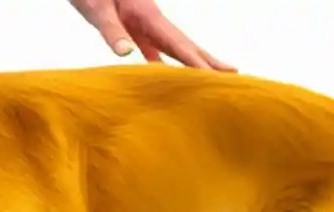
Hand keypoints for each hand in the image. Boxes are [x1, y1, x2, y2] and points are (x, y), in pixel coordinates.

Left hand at [69, 0, 234, 71]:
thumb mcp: (98, 10)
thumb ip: (111, 31)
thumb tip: (124, 53)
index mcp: (148, 17)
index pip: (178, 44)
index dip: (197, 62)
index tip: (217, 77)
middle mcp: (154, 22)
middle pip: (187, 45)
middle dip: (210, 61)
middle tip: (235, 75)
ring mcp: (147, 27)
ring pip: (177, 48)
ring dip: (195, 63)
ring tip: (216, 77)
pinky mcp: (137, 31)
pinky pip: (159, 52)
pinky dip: (169, 66)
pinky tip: (175, 79)